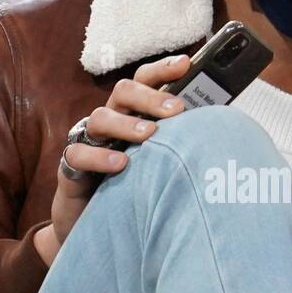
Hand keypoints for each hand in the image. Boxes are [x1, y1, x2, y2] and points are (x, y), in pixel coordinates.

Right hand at [34, 53, 191, 267]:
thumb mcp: (160, 163)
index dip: (163, 69)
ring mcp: (88, 143)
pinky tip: (121, 165)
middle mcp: (110, 122)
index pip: (145, 82)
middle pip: (123, 91)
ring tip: (150, 135)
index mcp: (132, 115)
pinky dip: (99, 157)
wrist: (97, 229)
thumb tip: (220, 129)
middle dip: (150, 96)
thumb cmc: (134, 190)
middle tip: (176, 111)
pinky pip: (77, 154)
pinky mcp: (71, 169)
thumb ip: (180, 143)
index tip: (187, 63)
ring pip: (99, 117)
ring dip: (127, 123)